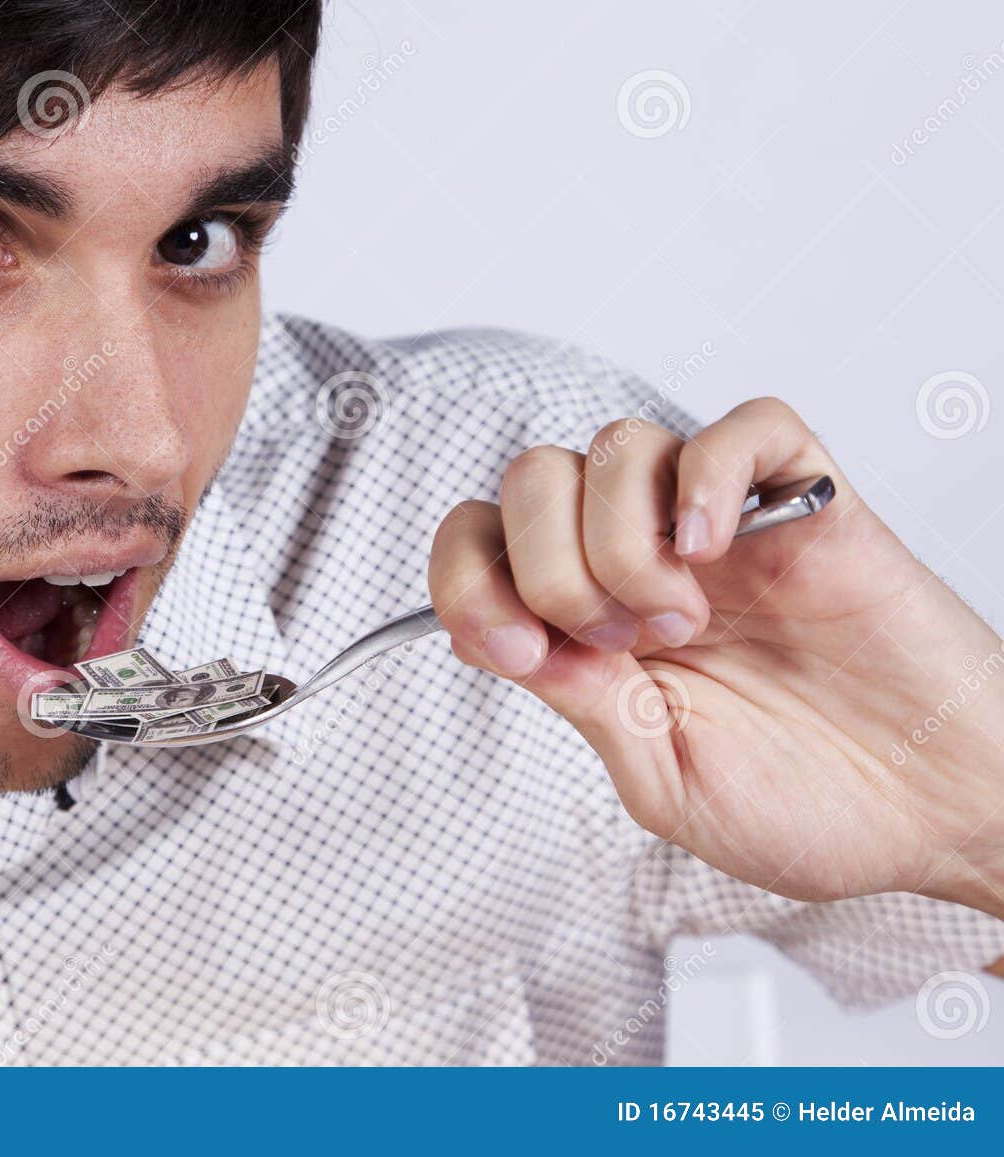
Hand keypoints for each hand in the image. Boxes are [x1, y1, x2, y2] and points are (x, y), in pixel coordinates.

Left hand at [428, 397, 1003, 918]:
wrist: (942, 814)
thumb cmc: (813, 806)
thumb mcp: (663, 782)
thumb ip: (582, 703)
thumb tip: (498, 633)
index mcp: (594, 627)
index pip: (482, 544)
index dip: (465, 579)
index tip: (511, 645)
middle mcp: (644, 563)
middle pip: (532, 478)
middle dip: (543, 564)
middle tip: (613, 642)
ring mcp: (724, 530)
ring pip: (618, 446)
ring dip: (620, 538)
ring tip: (684, 621)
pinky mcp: (809, 505)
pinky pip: (745, 429)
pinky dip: (708, 473)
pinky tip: (714, 548)